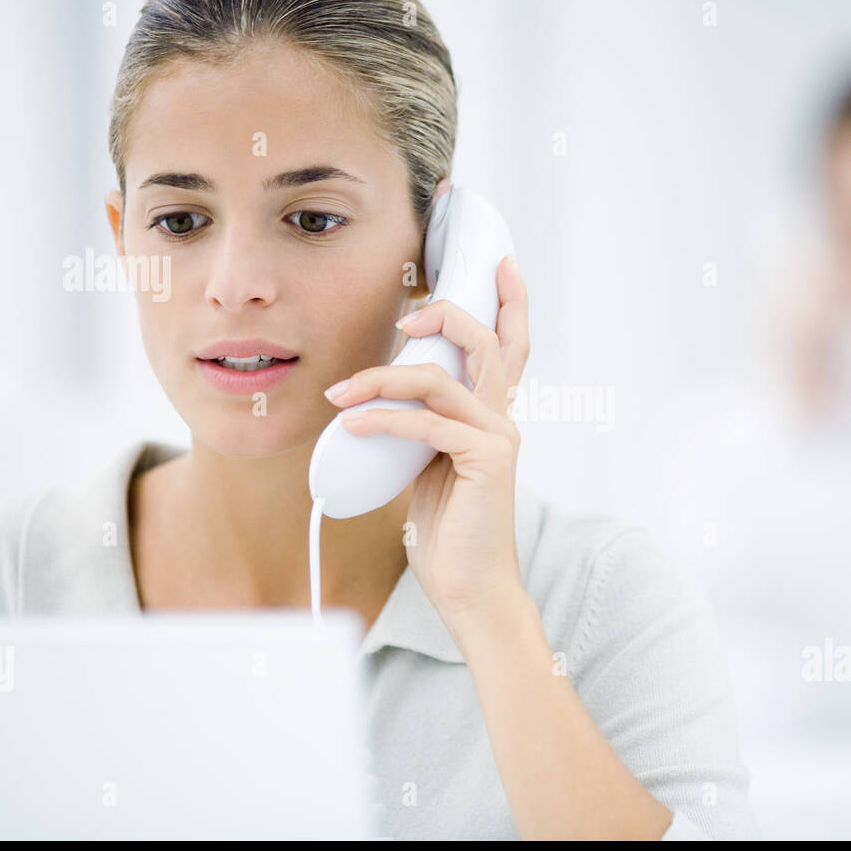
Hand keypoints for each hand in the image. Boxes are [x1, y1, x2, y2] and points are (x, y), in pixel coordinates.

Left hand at [324, 254, 530, 639]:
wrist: (469, 587)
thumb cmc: (449, 531)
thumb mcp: (429, 465)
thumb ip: (423, 426)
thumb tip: (382, 398)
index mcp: (493, 416)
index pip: (509, 346)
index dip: (508, 302)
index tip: (499, 263)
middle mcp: (503, 419)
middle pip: (485, 342)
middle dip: (446, 313)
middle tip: (407, 312)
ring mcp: (499, 437)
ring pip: (440, 380)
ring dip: (382, 379)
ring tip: (341, 394)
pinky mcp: (487, 460)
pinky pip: (427, 424)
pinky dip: (384, 420)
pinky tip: (352, 425)